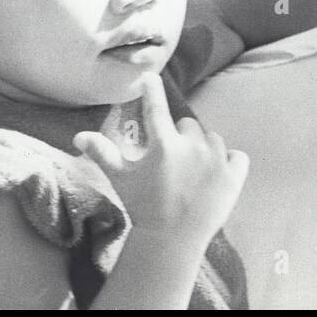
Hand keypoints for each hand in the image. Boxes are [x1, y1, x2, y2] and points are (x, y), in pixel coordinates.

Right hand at [73, 73, 248, 247]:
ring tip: (193, 173)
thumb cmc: (143, 207)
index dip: (152, 90)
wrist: (172, 241)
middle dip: (181, 138)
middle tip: (173, 162)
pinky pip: (237, 156)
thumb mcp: (121, 179)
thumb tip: (79, 136)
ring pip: (212, 139)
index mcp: (164, 144)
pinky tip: (217, 176)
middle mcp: (192, 146)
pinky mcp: (234, 174)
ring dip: (204, 149)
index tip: (151, 76)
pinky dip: (230, 163)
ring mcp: (216, 159)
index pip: (156, 108)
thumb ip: (103, 153)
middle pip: (189, 125)